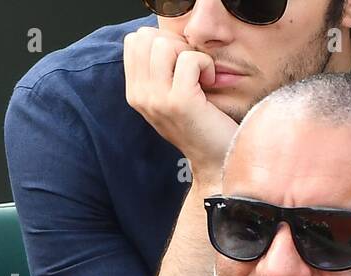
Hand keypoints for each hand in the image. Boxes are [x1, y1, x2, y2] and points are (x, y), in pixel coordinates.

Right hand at [123, 27, 238, 176]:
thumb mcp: (169, 98)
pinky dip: (205, 64)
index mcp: (134, 93)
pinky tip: (210, 82)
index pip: (133, 41)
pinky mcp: (180, 102)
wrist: (217, 162)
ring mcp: (157, 99)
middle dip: (174, 44)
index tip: (179, 63)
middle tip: (192, 68)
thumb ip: (158, 71)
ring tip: (201, 75)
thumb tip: (162, 37)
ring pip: (164, 44)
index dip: (160, 41)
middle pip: (146, 38)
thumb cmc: (201, 127)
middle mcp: (140, 96)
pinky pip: (190, 59)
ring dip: (189, 53)